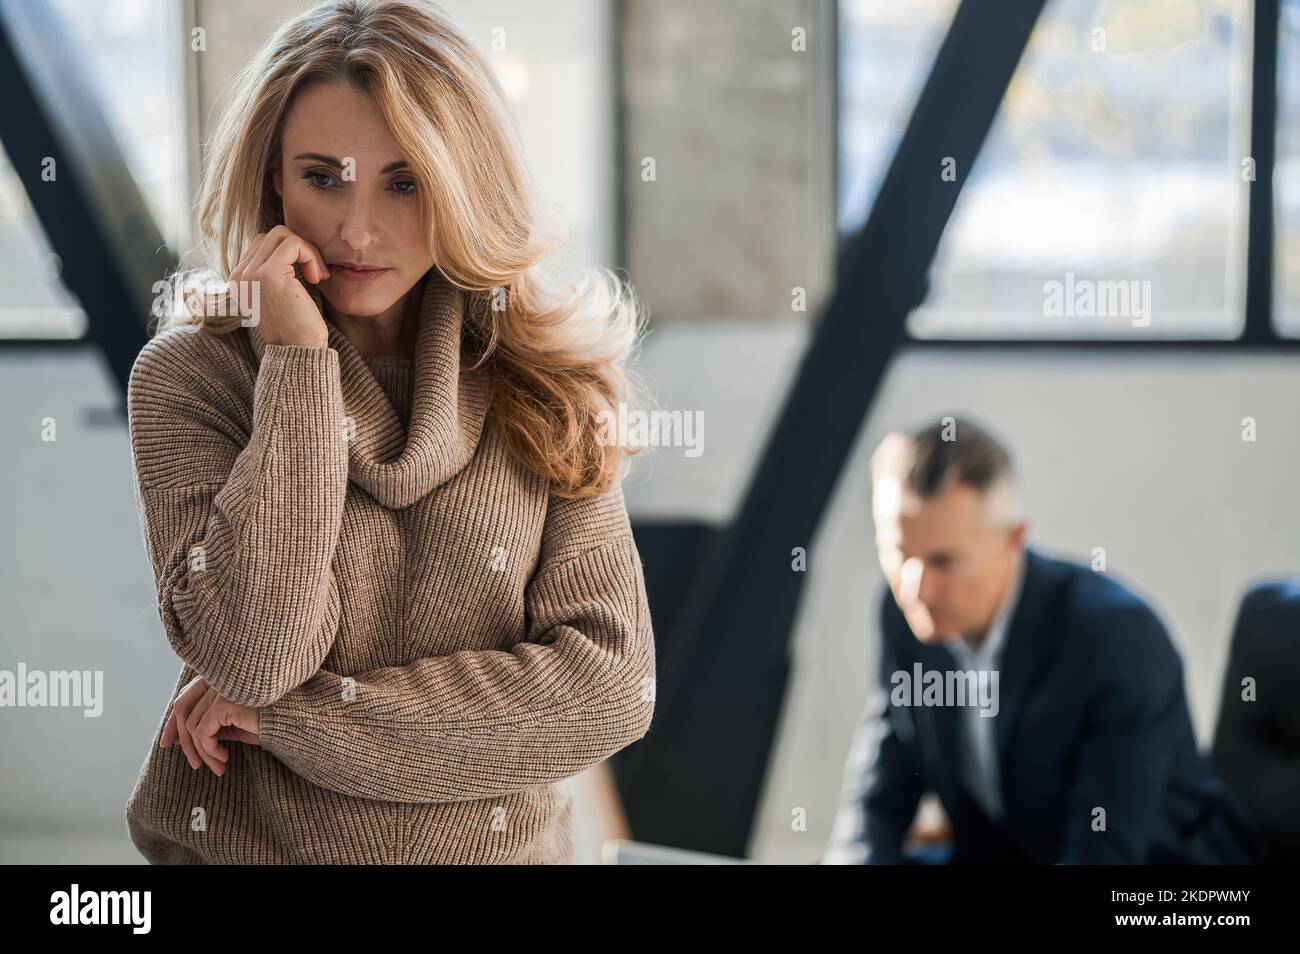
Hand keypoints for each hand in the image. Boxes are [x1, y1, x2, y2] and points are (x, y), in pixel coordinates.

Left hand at [160, 675, 261, 775]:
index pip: (185, 698)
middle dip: (183, 740)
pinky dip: (210, 749)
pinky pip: (202, 732)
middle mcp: (217, 679)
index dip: (172, 723)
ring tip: (218, 767)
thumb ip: (211, 724)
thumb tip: (181, 737)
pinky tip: (224, 758)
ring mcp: (220, 689)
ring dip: (202, 752)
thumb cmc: (269, 721)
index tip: (167, 744)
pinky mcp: (225, 702)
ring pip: (192, 725)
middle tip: (193, 764)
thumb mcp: (233, 724)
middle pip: (183, 709)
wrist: (294, 722)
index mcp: (218, 680)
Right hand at [228, 225, 330, 347]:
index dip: (291, 254)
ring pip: (282, 234)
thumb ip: (274, 273)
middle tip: (315, 275)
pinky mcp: (269, 273)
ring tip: (316, 276)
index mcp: (238, 280)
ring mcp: (251, 273)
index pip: (263, 244)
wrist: (299, 352)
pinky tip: (317, 278)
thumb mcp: (279, 297)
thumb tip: (290, 246)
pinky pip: (294, 243)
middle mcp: (239, 275)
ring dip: (307, 251)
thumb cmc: (296, 328)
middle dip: (300, 249)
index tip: (307, 277)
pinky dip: (311, 255)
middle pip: (272, 235)